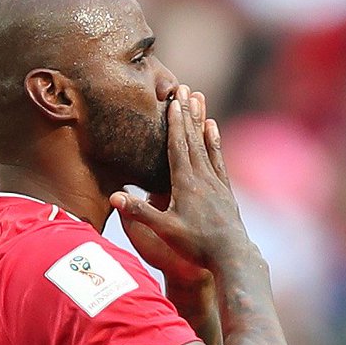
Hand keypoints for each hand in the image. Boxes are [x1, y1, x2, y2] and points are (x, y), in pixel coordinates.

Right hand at [110, 85, 245, 276]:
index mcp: (185, 184)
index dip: (174, 123)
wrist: (231, 256)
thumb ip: (139, 212)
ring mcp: (215, 182)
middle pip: (192, 139)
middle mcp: (202, 178)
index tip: (172, 100)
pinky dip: (213, 141)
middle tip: (184, 88)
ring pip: (206, 144)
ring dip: (200, 120)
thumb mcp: (164, 231)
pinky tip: (213, 128)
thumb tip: (114, 197)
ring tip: (198, 98)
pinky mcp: (224, 190)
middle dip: (186, 112)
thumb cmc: (195, 245)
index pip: (177, 147)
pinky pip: (217, 158)